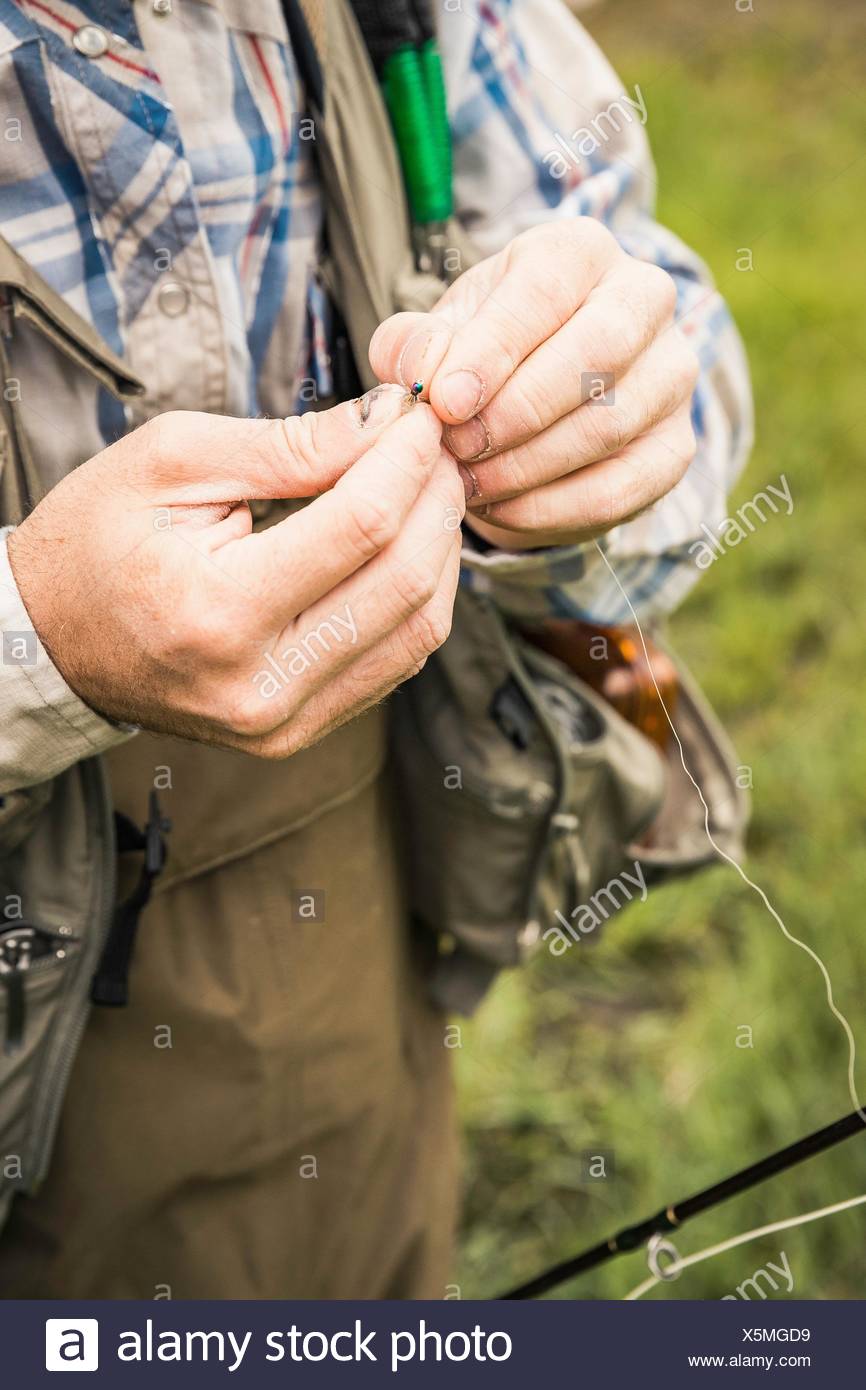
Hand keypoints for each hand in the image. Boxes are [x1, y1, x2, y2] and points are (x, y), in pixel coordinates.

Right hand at [8, 389, 463, 756]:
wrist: (52, 639)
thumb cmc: (98, 538)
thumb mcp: (173, 461)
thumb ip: (288, 445)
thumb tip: (386, 419)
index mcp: (215, 610)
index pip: (361, 526)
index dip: (406, 459)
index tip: (417, 414)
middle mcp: (258, 684)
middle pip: (405, 582)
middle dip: (437, 498)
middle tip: (435, 444)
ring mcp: (282, 723)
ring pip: (418, 631)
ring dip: (441, 549)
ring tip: (427, 488)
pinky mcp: (297, 733)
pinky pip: (395, 663)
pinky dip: (417, 598)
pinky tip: (407, 546)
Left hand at [370, 218, 698, 548]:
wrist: (533, 403)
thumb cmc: (483, 354)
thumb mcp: (439, 336)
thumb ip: (414, 345)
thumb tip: (423, 370)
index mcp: (582, 250)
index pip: (546, 288)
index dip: (493, 349)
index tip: (444, 401)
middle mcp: (644, 300)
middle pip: (597, 351)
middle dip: (516, 411)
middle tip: (457, 448)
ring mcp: (671, 375)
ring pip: (610, 424)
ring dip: (527, 465)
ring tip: (469, 481)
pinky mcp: (677, 446)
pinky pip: (622, 487)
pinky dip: (554, 508)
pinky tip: (503, 509)